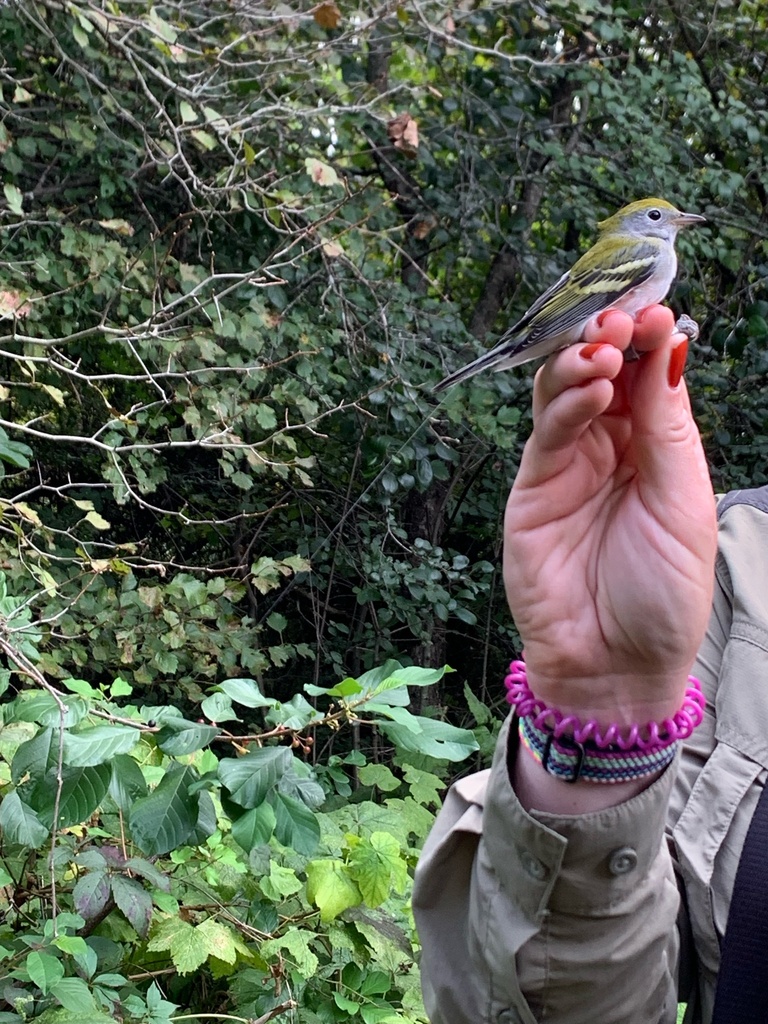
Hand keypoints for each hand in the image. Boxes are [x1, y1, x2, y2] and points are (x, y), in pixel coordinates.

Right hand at [504, 306, 717, 727]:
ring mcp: (568, 465)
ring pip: (564, 392)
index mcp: (657, 449)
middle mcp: (611, 448)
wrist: (613, 666)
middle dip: (610, 340)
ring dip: (582, 363)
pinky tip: (589, 392)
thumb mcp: (682, 502)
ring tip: (602, 350)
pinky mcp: (532, 487)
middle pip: (603, 374)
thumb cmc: (662, 593)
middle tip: (619, 319)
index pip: (648, 377)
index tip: (654, 311)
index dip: (648, 341)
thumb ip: (668, 426)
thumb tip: (671, 344)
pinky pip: (546, 434)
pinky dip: (565, 405)